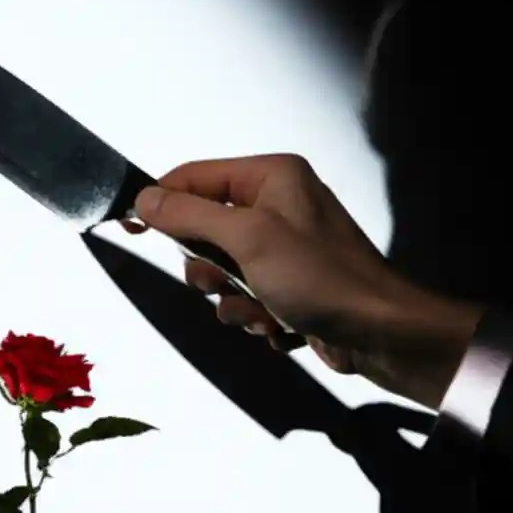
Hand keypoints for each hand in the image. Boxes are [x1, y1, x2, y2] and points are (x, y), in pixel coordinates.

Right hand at [126, 153, 483, 408]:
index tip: (129, 227)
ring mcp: (285, 248)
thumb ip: (189, 215)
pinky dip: (254, 315)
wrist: (383, 335)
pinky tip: (278, 324)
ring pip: (221, 271)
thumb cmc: (323, 278)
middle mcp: (278, 206)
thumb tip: (143, 199)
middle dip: (207, 266)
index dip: (160, 201)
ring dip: (231, 298)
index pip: (194, 177)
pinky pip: (245, 297)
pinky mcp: (291, 286)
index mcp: (272, 177)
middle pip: (203, 229)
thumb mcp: (247, 239)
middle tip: (221, 280)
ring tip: (259, 309)